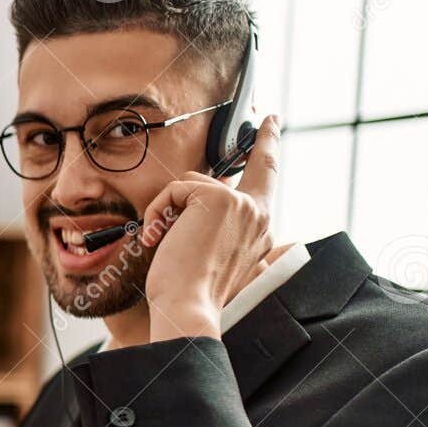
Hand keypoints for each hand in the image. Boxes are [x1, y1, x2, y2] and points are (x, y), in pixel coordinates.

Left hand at [139, 114, 281, 341]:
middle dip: (265, 139)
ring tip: (162, 241)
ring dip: (168, 210)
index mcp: (259, 231)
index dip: (269, 150)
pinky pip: (175, 190)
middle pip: (255, 165)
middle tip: (268, 118)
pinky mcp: (218, 199)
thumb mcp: (208, 255)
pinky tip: (156, 239)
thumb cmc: (190, 292)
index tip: (271, 124)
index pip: (266, 183)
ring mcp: (242, 204)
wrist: (187, 308)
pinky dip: (157, 212)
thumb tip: (189, 202)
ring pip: (193, 185)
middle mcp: (259, 215)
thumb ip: (211, 226)